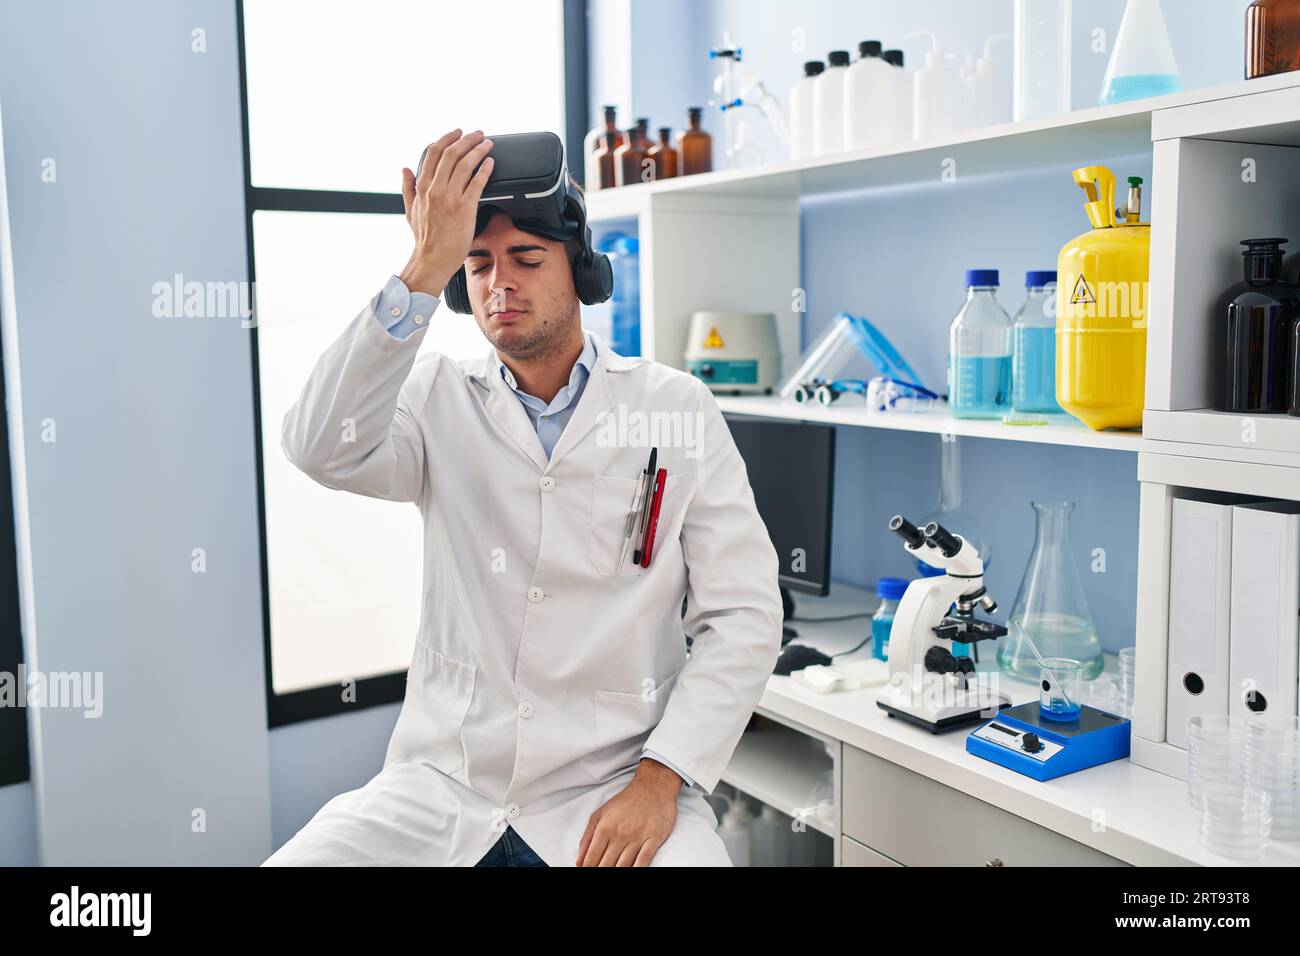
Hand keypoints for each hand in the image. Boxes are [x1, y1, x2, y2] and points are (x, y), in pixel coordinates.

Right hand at [398, 129, 494, 295]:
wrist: (433, 259)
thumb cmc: (424, 238)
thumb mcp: (410, 210)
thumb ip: (408, 188)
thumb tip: (405, 169)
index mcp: (422, 187)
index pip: (432, 153)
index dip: (447, 139)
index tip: (456, 132)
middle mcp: (436, 189)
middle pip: (451, 154)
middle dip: (466, 140)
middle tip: (477, 134)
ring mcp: (450, 198)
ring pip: (465, 164)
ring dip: (478, 150)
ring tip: (487, 144)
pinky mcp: (465, 208)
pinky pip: (477, 182)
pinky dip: (485, 169)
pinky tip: (491, 163)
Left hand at [576, 758, 681, 866]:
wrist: (653, 787)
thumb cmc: (626, 801)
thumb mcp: (600, 814)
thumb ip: (587, 837)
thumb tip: (579, 861)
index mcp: (605, 828)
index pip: (592, 858)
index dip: (588, 868)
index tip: (588, 872)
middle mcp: (620, 833)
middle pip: (606, 864)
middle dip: (601, 871)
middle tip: (599, 874)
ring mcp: (637, 837)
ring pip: (623, 865)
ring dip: (617, 872)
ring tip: (613, 875)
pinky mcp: (653, 838)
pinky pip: (643, 860)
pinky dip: (636, 869)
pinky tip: (631, 871)